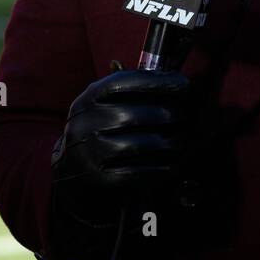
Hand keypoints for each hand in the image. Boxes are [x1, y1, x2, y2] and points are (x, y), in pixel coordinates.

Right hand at [50, 69, 192, 228]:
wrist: (73, 173)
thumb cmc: (101, 132)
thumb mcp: (106, 106)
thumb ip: (132, 91)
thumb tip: (174, 80)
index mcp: (88, 99)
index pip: (123, 83)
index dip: (157, 82)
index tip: (183, 84)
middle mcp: (84, 124)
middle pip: (134, 115)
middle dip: (167, 114)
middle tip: (186, 116)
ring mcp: (89, 153)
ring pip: (139, 144)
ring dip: (168, 142)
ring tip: (181, 140)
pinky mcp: (99, 179)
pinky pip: (138, 172)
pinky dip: (160, 167)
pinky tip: (172, 163)